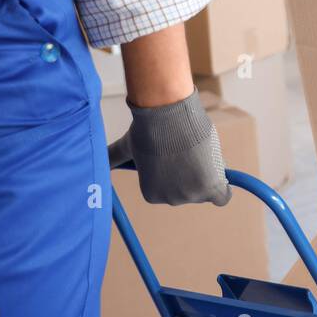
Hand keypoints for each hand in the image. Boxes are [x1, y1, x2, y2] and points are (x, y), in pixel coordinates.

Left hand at [107, 89, 231, 205]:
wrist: (168, 117)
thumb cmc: (148, 129)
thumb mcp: (126, 147)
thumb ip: (112, 158)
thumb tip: (93, 160)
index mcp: (152, 194)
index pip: (172, 188)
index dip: (177, 171)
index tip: (175, 154)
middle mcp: (170, 200)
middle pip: (190, 190)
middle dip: (193, 173)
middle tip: (188, 151)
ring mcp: (190, 195)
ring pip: (207, 189)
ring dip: (208, 174)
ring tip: (198, 152)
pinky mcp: (211, 188)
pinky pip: (222, 197)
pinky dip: (223, 190)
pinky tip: (222, 180)